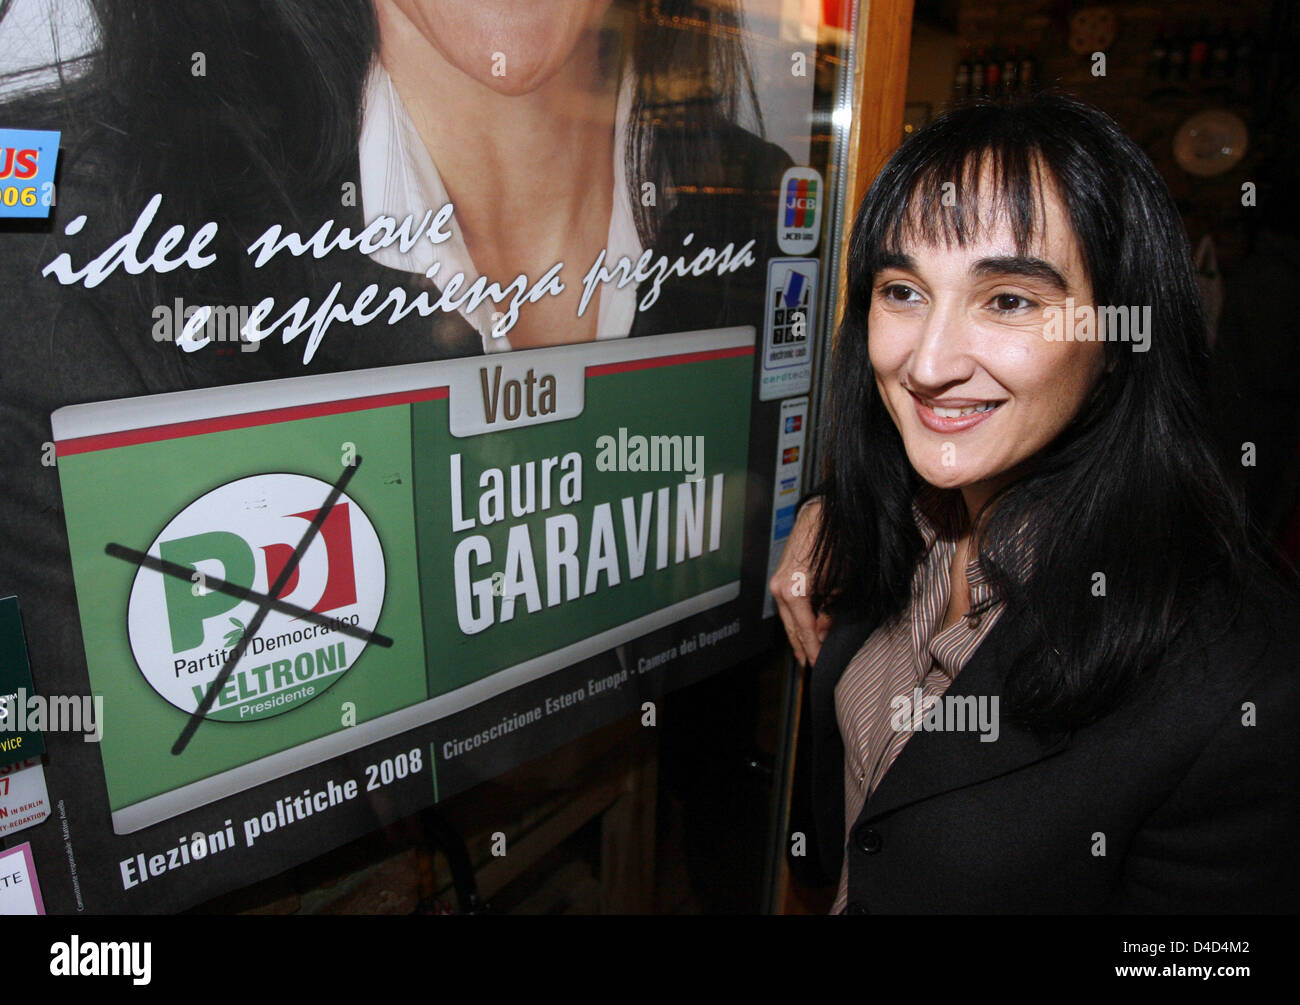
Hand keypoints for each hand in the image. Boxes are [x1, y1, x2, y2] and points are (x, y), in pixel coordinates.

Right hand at [769, 498, 832, 666]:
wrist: (820, 515)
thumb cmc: (833, 544)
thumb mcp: (841, 582)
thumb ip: (832, 608)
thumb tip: (824, 629)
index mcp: (794, 592)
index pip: (805, 630)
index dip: (813, 649)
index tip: (818, 665)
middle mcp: (780, 589)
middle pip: (791, 628)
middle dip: (802, 647)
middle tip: (810, 665)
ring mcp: (777, 583)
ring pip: (787, 618)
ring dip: (798, 633)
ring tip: (807, 650)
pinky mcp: (779, 577)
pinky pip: (787, 606)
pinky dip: (796, 618)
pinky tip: (805, 627)